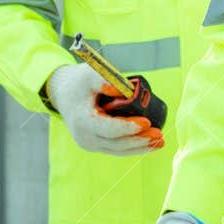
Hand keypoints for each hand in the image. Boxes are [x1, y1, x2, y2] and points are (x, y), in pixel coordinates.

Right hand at [45, 63, 161, 155]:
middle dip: (139, 140)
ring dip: (140, 147)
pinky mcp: (96, 144)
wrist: (63, 92)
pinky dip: (133, 147)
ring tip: (160, 142)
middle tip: (159, 135)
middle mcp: (85, 137)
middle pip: (116, 143)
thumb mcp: (90, 74)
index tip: (146, 122)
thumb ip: (106, 80)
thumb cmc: (79, 82)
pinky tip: (150, 145)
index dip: (128, 126)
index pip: (109, 129)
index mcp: (83, 120)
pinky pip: (116, 148)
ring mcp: (90, 143)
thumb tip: (124, 90)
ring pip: (118, 150)